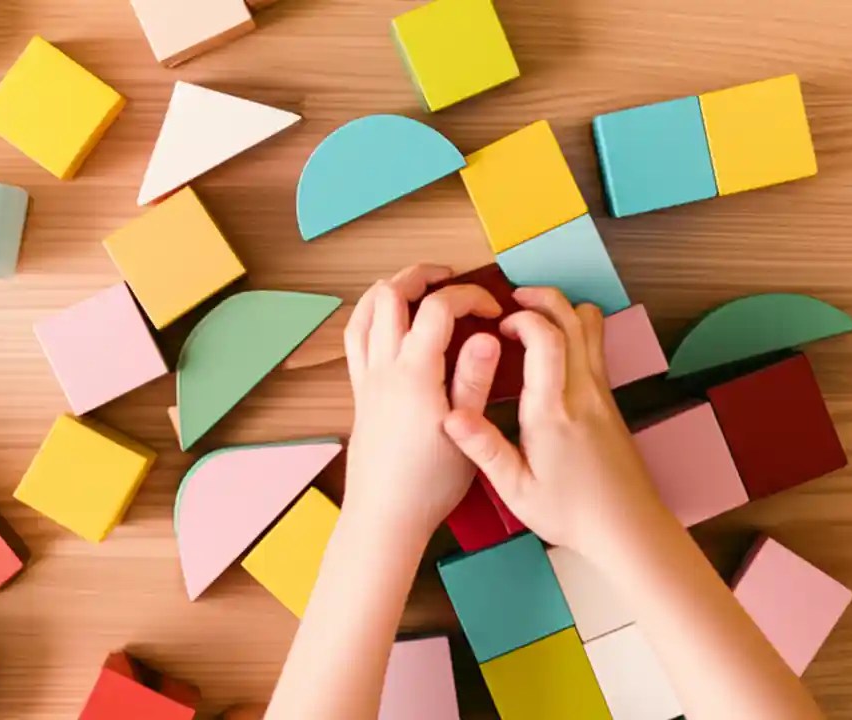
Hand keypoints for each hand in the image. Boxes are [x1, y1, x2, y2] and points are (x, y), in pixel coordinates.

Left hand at [343, 264, 502, 541]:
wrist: (385, 515)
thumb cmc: (430, 483)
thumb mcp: (466, 432)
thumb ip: (475, 379)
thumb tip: (488, 336)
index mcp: (415, 374)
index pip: (439, 308)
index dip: (470, 296)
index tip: (495, 310)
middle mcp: (384, 368)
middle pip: (391, 294)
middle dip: (423, 275)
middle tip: (453, 278)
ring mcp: (367, 377)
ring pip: (366, 310)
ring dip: (392, 288)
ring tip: (421, 287)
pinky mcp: (360, 391)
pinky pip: (356, 336)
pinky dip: (372, 314)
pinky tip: (390, 320)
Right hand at [443, 288, 662, 552]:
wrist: (628, 529)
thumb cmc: (570, 514)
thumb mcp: (516, 489)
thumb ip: (483, 448)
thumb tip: (449, 415)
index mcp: (553, 411)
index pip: (546, 339)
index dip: (522, 318)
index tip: (499, 325)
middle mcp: (583, 392)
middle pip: (573, 318)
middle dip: (543, 298)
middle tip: (514, 300)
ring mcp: (602, 393)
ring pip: (591, 328)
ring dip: (562, 310)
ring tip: (531, 318)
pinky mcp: (611, 401)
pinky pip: (596, 348)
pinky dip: (574, 331)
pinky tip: (550, 351)